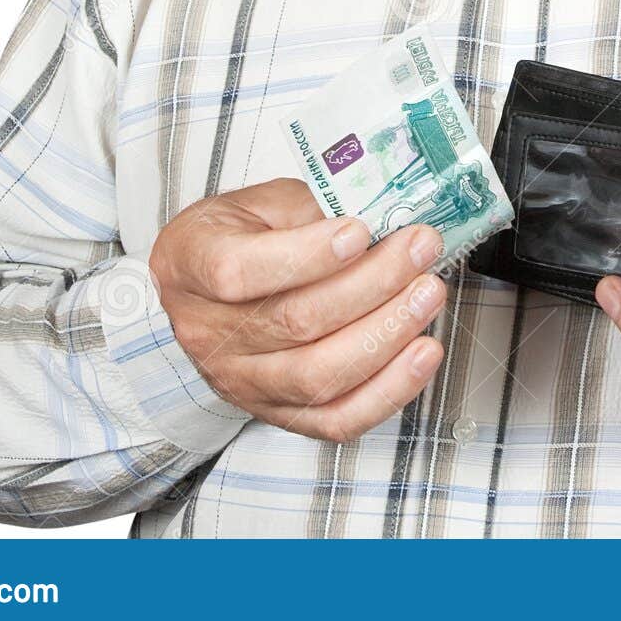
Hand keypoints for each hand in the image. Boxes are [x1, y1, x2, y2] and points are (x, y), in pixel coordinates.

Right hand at [148, 177, 446, 441]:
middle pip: (293, 323)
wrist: (207, 287)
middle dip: (372, 285)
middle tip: (419, 250)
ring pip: (318, 376)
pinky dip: (388, 391)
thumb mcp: (264, 201)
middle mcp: (209, 332)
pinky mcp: (276, 413)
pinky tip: (422, 354)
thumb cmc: (242, 233)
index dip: (306, 256)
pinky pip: (335, 419)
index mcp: (192, 264)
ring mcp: (241, 381)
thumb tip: (383, 218)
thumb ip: (313, 209)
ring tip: (428, 295)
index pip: (239, 272)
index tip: (360, 231)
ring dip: (386, 335)